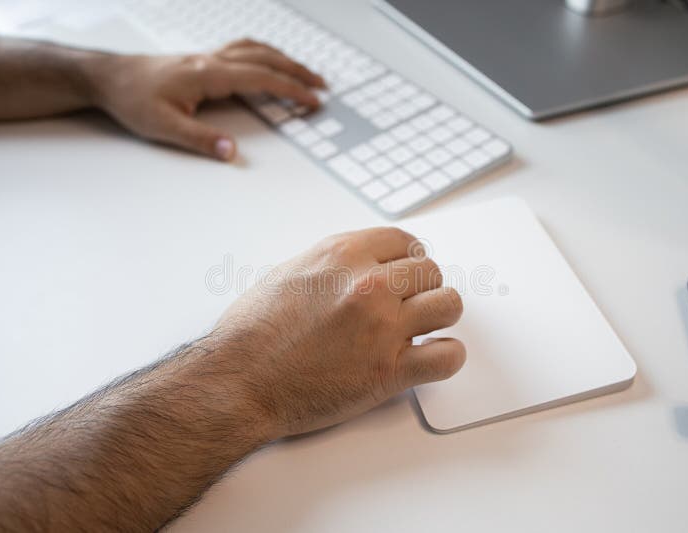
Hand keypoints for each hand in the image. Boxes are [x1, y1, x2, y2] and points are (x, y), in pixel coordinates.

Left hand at [91, 39, 324, 160]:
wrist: (108, 77)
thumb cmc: (132, 99)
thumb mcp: (163, 127)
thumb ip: (200, 140)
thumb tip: (232, 152)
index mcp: (209, 75)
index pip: (261, 78)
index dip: (291, 89)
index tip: (313, 100)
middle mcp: (212, 61)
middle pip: (266, 59)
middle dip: (297, 71)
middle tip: (321, 86)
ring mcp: (207, 57)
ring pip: (256, 50)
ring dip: (283, 59)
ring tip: (304, 72)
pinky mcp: (201, 59)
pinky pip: (242, 49)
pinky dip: (264, 53)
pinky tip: (267, 60)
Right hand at [210, 227, 465, 438]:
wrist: (238, 382)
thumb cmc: (252, 333)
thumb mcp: (289, 273)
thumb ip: (334, 264)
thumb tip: (361, 265)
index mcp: (343, 254)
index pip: (405, 240)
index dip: (408, 258)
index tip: (407, 272)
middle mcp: (368, 285)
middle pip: (430, 271)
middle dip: (421, 288)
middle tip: (408, 305)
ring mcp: (383, 328)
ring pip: (449, 305)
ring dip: (439, 316)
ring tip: (422, 328)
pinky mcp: (389, 371)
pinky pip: (449, 356)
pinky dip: (446, 357)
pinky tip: (430, 358)